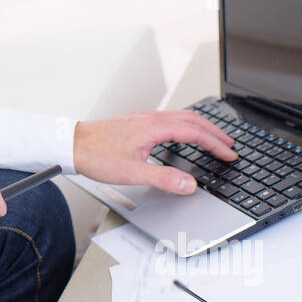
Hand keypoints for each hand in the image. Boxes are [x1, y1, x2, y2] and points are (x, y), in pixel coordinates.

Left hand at [73, 111, 237, 192]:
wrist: (71, 144)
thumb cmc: (95, 155)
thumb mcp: (132, 172)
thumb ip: (163, 178)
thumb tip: (189, 184)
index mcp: (153, 127)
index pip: (195, 132)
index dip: (216, 143)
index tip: (230, 153)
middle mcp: (150, 118)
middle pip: (192, 119)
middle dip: (215, 132)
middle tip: (230, 144)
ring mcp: (143, 118)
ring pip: (181, 117)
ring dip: (201, 127)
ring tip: (213, 138)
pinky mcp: (136, 122)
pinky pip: (169, 119)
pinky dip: (186, 126)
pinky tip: (182, 136)